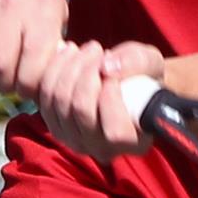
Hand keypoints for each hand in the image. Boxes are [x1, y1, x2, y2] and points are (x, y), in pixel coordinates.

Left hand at [30, 41, 150, 160]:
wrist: (125, 82)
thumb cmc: (144, 76)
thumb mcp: (152, 62)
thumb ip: (136, 62)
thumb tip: (107, 66)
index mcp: (134, 142)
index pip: (116, 132)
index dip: (111, 98)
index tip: (113, 72)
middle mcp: (102, 149)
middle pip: (81, 111)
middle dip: (87, 71)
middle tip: (97, 48)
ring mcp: (75, 140)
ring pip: (60, 101)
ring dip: (70, 66)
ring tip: (86, 49)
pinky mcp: (55, 126)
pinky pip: (45, 96)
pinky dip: (54, 69)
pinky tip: (69, 53)